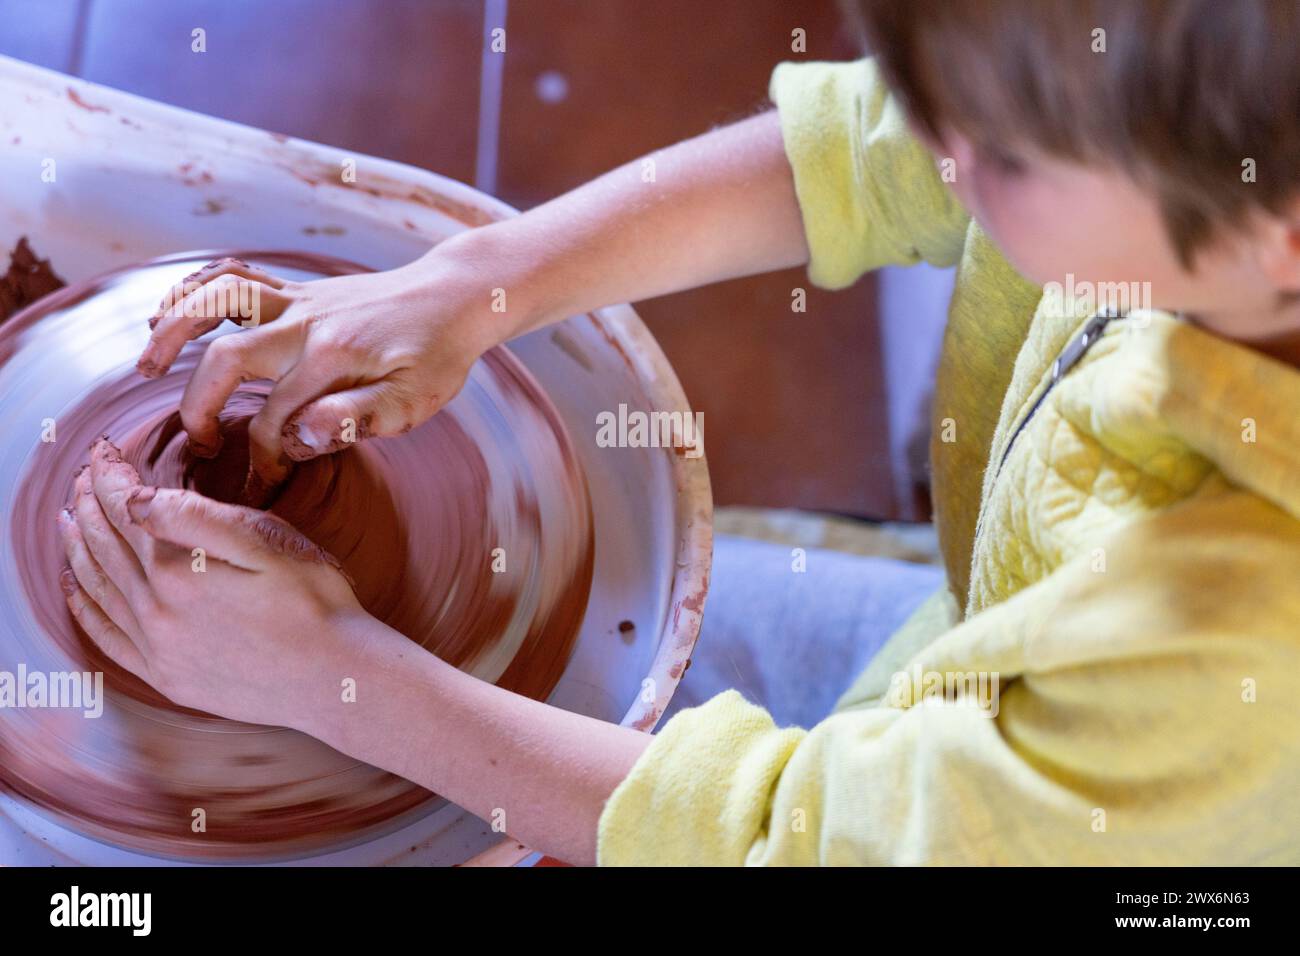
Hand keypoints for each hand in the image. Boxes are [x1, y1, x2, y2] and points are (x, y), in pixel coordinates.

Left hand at [57, 437, 385, 727]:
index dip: (110, 474)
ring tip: (72, 516)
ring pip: (98, 587)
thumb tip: (136, 499)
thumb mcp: (269, 543)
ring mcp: (157, 649)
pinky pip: (106, 636)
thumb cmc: (316, 605)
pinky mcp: (167, 677)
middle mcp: (155, 613)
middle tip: (87, 473)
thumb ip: (199, 519)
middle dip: (92, 502)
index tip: (104, 447)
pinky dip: (83, 606)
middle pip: (105, 545)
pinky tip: (76, 587)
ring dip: (79, 546)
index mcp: (178, 572)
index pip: (126, 509)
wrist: (336, 679)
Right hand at [136, 253, 499, 488]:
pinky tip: (171, 307)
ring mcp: (298, 299)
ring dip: (174, 327)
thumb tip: (301, 437)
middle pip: (227, 359)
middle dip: (200, 405)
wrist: (453, 297)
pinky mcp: (297, 289)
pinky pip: (234, 276)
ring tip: (144, 363)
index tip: (266, 485)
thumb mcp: (415, 400)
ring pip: (217, 300)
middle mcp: (306, 323)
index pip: (275, 420)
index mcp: (332, 359)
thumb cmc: (437, 356)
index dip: (264, 460)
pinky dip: (196, 288)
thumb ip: (358, 418)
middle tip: (200, 445)